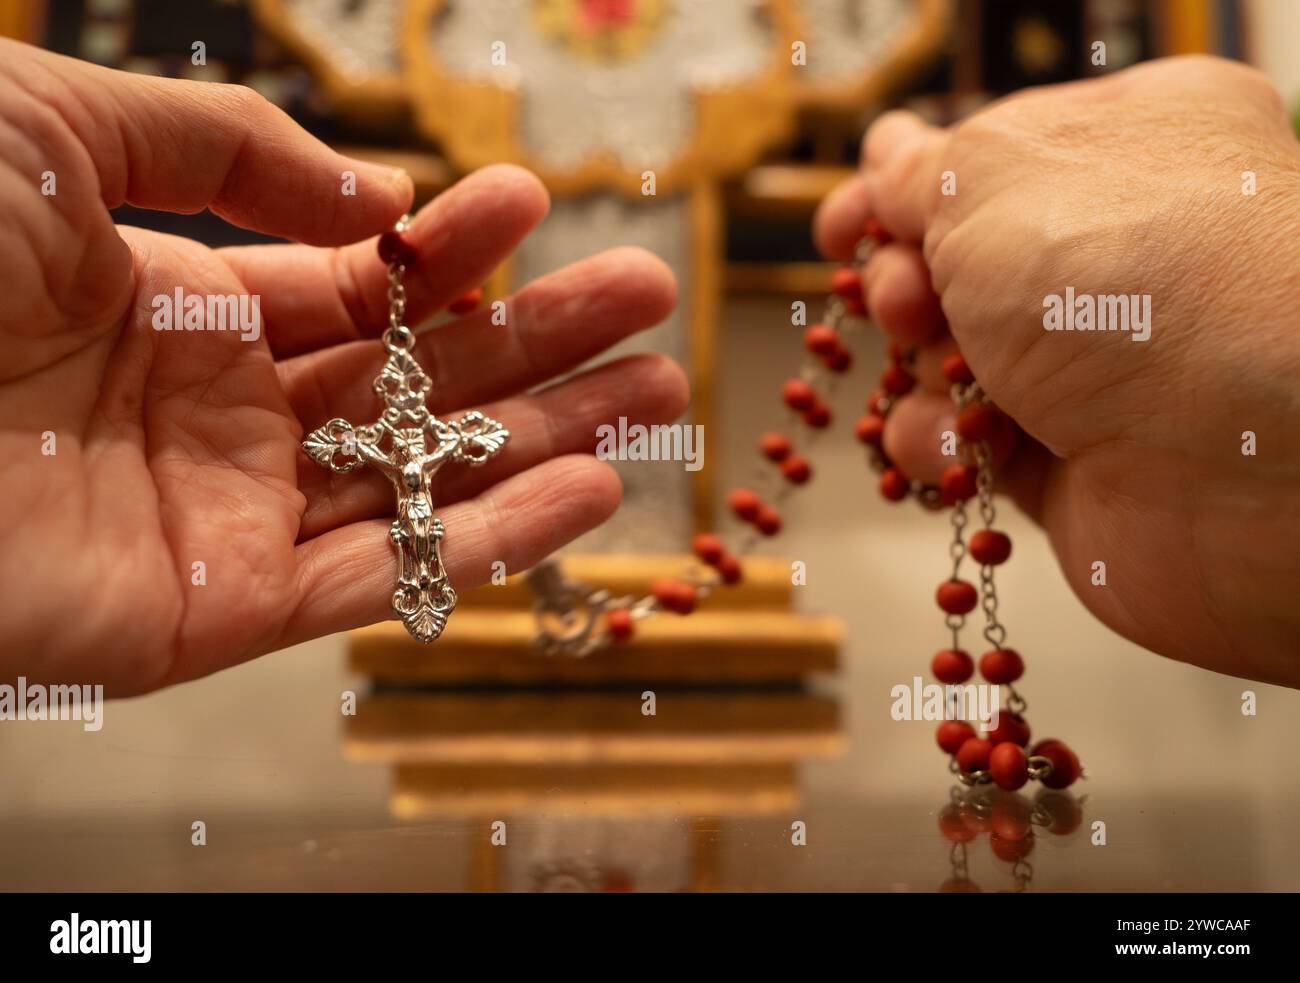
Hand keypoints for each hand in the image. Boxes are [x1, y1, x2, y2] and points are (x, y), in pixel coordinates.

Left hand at [0, 40, 684, 694]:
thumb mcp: (55, 127)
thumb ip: (222, 148)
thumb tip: (366, 200)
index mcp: (177, 306)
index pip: (353, 287)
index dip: (448, 249)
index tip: (529, 206)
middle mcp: (216, 413)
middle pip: (415, 382)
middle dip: (539, 339)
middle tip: (647, 300)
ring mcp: (227, 514)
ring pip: (422, 479)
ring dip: (549, 436)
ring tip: (658, 391)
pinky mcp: (221, 611)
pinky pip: (385, 576)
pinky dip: (494, 539)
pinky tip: (593, 490)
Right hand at [816, 56, 1299, 686]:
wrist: (1247, 462)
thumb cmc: (1129, 282)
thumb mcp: (994, 181)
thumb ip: (920, 172)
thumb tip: (887, 154)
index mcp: (1128, 145)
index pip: (985, 157)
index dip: (899, 193)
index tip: (840, 230)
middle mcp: (1118, 252)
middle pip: (955, 265)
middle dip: (905, 288)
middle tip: (909, 305)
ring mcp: (1096, 361)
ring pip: (949, 360)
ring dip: (918, 372)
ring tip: (946, 377)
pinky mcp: (1073, 457)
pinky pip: (969, 442)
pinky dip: (944, 444)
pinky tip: (961, 445)